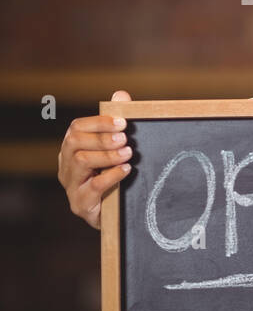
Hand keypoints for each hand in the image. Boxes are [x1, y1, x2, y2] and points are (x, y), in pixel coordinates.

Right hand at [58, 89, 133, 230]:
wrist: (117, 216)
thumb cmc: (116, 177)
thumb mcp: (117, 150)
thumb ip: (116, 124)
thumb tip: (121, 95)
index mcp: (72, 149)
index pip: (76, 128)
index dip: (99, 122)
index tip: (123, 122)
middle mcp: (66, 165)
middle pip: (75, 142)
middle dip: (102, 138)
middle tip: (126, 139)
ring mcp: (71, 185)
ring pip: (81, 161)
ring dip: (107, 155)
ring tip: (128, 154)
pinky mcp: (80, 204)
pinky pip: (92, 186)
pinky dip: (111, 176)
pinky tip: (126, 171)